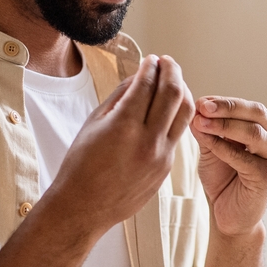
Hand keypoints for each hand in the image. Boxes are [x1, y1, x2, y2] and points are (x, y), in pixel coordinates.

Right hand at [50, 55, 194, 235]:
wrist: (84, 208)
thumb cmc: (81, 164)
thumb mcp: (94, 123)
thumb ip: (120, 96)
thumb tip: (140, 75)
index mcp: (124, 127)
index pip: (147, 85)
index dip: (151, 67)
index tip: (151, 59)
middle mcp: (147, 141)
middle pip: (173, 94)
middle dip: (172, 72)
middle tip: (167, 62)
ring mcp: (161, 157)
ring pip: (184, 114)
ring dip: (182, 92)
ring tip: (174, 81)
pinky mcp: (166, 169)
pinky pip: (177, 134)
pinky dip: (175, 116)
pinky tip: (168, 109)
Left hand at [191, 97, 266, 236]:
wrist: (227, 214)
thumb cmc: (223, 179)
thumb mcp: (212, 147)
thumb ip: (207, 129)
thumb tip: (198, 107)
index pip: (249, 107)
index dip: (225, 102)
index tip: (201, 101)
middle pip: (257, 113)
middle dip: (228, 108)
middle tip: (203, 106)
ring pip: (253, 132)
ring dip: (224, 125)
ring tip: (201, 122)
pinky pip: (243, 157)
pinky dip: (222, 147)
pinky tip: (206, 141)